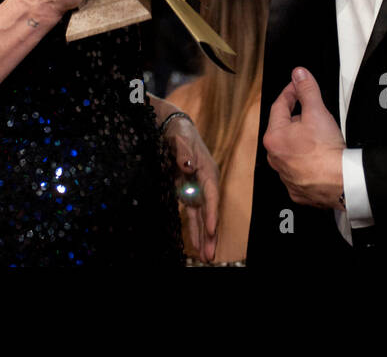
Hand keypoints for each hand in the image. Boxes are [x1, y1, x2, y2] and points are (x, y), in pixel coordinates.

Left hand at [165, 115, 219, 261]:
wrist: (174, 128)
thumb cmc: (180, 132)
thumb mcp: (180, 138)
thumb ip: (183, 151)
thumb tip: (188, 165)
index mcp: (207, 170)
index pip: (211, 194)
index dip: (212, 212)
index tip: (212, 229)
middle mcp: (205, 183)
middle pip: (208, 211)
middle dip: (210, 234)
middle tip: (210, 255)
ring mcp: (197, 189)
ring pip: (201, 217)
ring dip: (204, 237)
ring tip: (206, 257)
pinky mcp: (188, 193)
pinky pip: (192, 214)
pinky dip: (194, 229)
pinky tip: (197, 245)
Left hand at [263, 67, 346, 209]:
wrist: (340, 181)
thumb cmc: (326, 151)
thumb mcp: (316, 111)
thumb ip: (307, 89)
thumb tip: (299, 74)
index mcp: (274, 136)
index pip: (279, 106)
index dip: (290, 93)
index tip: (297, 87)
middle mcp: (275, 157)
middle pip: (284, 129)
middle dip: (297, 119)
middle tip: (313, 114)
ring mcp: (285, 174)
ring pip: (291, 150)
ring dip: (301, 142)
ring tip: (318, 139)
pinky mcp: (297, 188)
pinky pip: (299, 170)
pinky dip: (307, 163)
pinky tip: (318, 159)